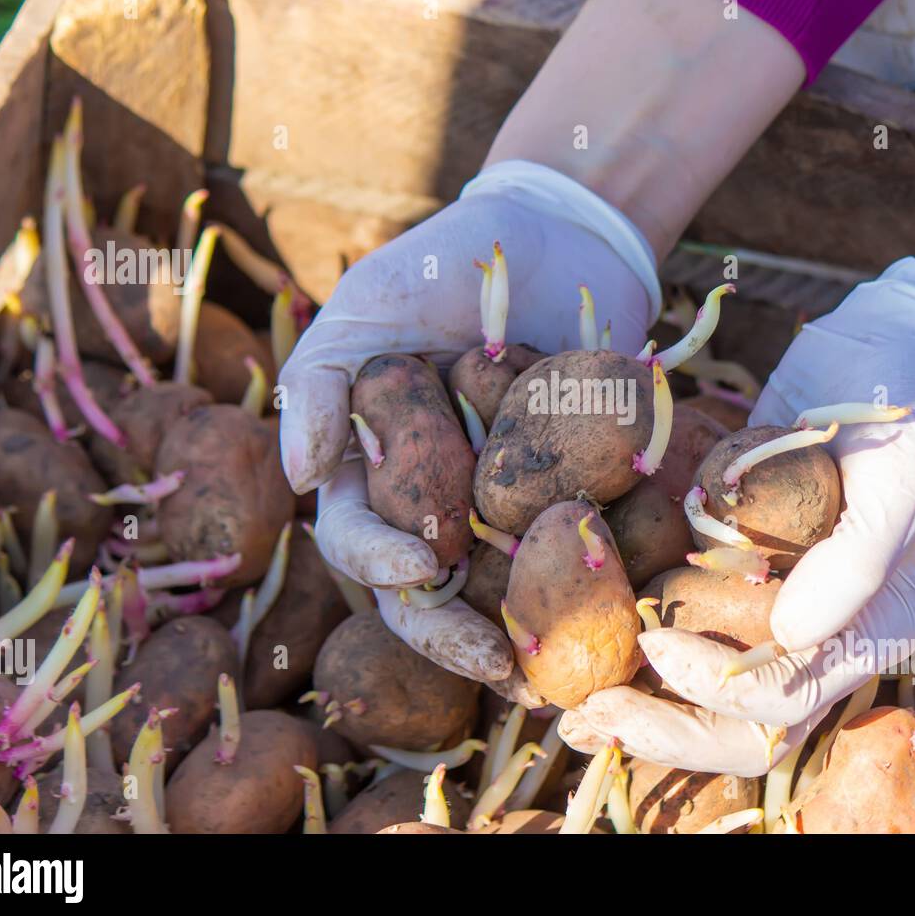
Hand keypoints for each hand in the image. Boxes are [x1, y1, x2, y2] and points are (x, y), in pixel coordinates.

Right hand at [278, 162, 656, 698]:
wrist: (553, 238)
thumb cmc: (437, 270)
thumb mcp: (364, 311)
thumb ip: (317, 384)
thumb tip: (298, 477)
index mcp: (374, 473)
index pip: (361, 538)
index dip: (381, 562)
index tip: (420, 568)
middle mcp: (435, 505)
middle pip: (431, 592)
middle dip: (456, 634)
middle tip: (498, 665)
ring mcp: (504, 507)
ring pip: (502, 589)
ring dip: (525, 637)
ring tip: (559, 677)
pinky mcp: (570, 497)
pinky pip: (577, 550)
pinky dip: (591, 587)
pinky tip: (616, 621)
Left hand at [559, 258, 914, 774]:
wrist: (889, 347)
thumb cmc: (903, 411)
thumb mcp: (898, 479)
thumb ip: (856, 563)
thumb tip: (792, 635)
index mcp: (867, 632)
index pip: (785, 702)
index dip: (713, 690)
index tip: (653, 643)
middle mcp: (820, 637)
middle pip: (741, 725)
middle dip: (665, 731)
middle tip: (587, 719)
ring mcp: (773, 607)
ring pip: (706, 693)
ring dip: (641, 709)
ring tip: (572, 717)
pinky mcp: (733, 569)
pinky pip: (686, 627)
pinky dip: (636, 651)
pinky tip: (581, 651)